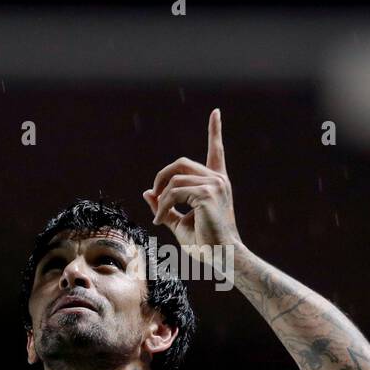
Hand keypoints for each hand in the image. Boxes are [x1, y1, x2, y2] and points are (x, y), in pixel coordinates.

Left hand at [143, 109, 242, 254]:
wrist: (221, 257)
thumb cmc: (205, 243)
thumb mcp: (180, 222)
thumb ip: (165, 206)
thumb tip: (147, 192)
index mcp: (216, 182)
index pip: (216, 151)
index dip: (215, 130)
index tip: (216, 112)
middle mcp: (218, 179)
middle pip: (181, 163)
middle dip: (161, 177)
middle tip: (154, 196)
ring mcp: (214, 185)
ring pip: (174, 179)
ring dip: (161, 198)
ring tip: (158, 217)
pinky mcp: (207, 194)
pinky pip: (174, 192)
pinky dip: (162, 206)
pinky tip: (159, 221)